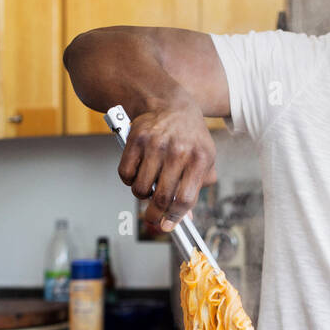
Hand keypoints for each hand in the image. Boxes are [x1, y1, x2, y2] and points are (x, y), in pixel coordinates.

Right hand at [118, 101, 217, 232]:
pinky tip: (138, 174)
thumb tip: (186, 218)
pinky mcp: (135, 139)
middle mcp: (178, 151)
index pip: (186, 199)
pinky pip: (125, 174)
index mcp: (200, 158)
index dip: (175, 217)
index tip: (168, 225)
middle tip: (153, 218)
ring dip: (141, 195)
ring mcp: (155, 144)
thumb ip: (197, 187)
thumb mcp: (203, 158)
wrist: (169, 103)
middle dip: (155, 214)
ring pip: (140, 188)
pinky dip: (129, 180)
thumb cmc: (188, 135)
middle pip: (162, 197)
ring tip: (147, 189)